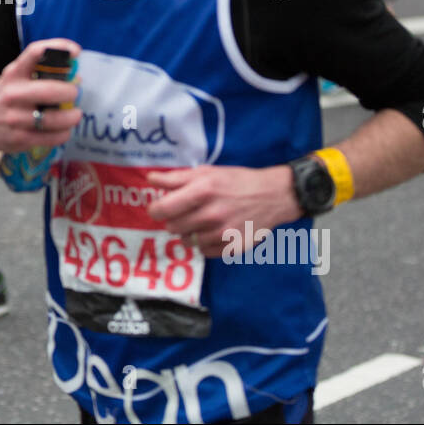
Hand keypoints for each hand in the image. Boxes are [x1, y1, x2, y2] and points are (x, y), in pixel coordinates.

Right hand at [0, 38, 81, 157]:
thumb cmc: (3, 97)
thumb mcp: (13, 79)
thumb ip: (38, 73)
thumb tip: (77, 76)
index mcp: (13, 73)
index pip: (35, 52)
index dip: (59, 48)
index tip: (75, 51)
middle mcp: (12, 94)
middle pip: (50, 90)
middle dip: (70, 92)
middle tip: (74, 93)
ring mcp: (14, 118)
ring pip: (54, 119)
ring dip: (71, 117)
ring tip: (74, 115)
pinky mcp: (19, 139)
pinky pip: (51, 137)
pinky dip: (63, 133)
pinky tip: (64, 130)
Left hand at [145, 164, 299, 257]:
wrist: (272, 196)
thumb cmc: (236, 181)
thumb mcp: (207, 172)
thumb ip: (176, 178)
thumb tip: (151, 178)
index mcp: (203, 191)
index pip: (162, 210)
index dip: (155, 209)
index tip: (159, 208)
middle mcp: (212, 214)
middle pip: (172, 227)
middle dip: (173, 219)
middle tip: (184, 212)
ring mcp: (222, 233)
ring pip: (186, 241)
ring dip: (189, 232)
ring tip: (202, 220)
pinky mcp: (232, 248)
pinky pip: (203, 251)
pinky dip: (204, 243)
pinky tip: (213, 231)